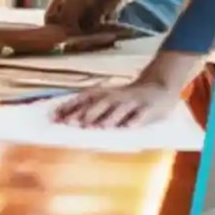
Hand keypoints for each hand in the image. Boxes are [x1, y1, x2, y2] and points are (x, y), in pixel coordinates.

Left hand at [51, 81, 178, 128]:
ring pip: (121, 108)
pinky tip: (130, 127)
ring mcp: (134, 101)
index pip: (85, 98)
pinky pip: (143, 114)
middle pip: (101, 103)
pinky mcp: (149, 108)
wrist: (160, 86)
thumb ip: (88, 107)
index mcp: (106, 94)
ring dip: (110, 117)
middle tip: (73, 123)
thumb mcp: (108, 97)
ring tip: (99, 126)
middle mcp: (118, 96)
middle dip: (87, 112)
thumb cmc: (127, 98)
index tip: (55, 118)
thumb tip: (62, 118)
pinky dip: (136, 120)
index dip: (70, 107)